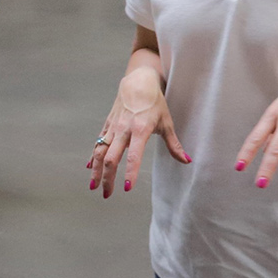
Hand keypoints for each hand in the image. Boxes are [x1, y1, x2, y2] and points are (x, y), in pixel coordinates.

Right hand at [90, 66, 189, 196]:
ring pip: (100, 152)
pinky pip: (98, 143)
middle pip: (111, 157)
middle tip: (107, 194)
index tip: (127, 188)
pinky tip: (90, 169)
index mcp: (140, 130)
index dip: (130, 173)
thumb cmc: (155, 103)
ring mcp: (113, 128)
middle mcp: (123, 130)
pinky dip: (93, 157)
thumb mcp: (167, 122)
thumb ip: (174, 144)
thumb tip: (187, 161)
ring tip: (93, 186)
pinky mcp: (107, 125)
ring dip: (96, 171)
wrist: (137, 82)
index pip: (134, 156)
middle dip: (107, 178)